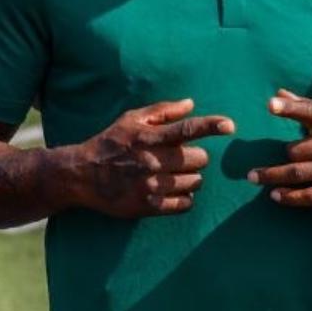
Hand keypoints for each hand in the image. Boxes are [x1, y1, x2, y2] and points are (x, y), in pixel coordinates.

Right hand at [70, 99, 233, 217]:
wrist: (82, 175)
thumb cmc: (110, 143)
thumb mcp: (131, 119)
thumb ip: (162, 111)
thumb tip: (191, 104)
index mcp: (150, 137)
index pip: (188, 129)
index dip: (211, 126)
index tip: (229, 125)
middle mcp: (152, 161)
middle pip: (199, 159)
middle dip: (197, 158)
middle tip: (185, 158)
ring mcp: (151, 186)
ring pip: (195, 182)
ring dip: (192, 178)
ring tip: (176, 175)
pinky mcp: (148, 206)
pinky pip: (184, 204)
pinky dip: (185, 198)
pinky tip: (175, 191)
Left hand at [251, 89, 311, 206]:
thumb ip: (308, 107)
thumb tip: (279, 93)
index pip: (311, 112)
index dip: (291, 108)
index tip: (270, 105)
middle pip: (298, 149)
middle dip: (286, 154)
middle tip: (273, 160)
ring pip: (300, 173)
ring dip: (274, 176)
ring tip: (254, 177)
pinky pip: (311, 195)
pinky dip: (291, 197)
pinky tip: (276, 196)